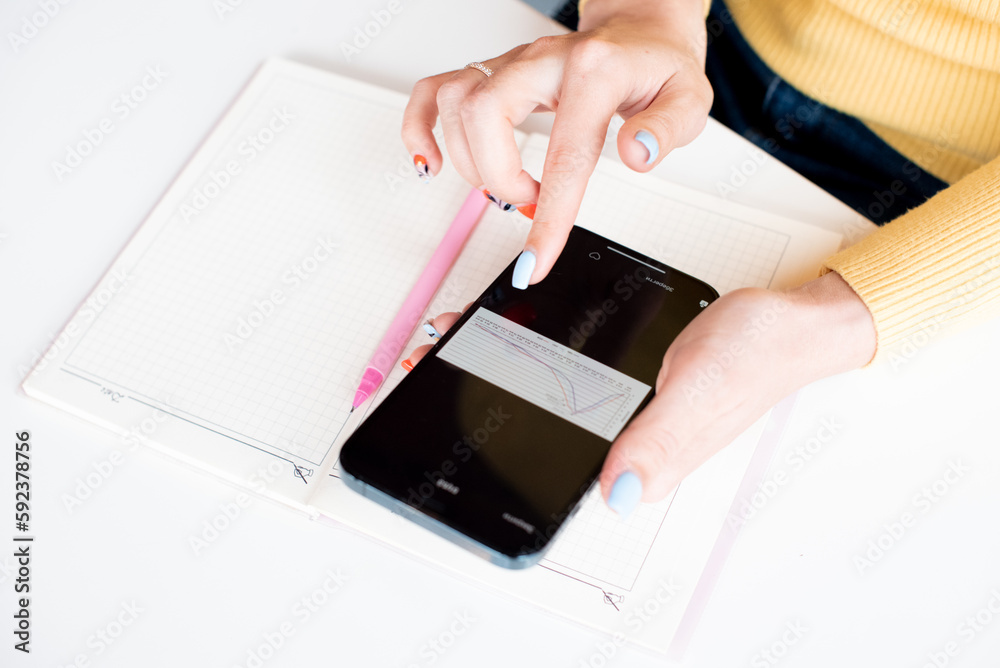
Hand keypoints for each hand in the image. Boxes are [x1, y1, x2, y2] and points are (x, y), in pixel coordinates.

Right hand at [401, 0, 711, 287]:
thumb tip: (638, 154)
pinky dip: (420, 128)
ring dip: (470, 162)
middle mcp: (543, 60)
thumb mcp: (689, 98)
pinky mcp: (493, 71)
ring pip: (457, 102)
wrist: (640, 32)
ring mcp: (513, 64)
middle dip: (499, 178)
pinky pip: (434, 89)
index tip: (536, 261)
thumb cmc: (657, 67)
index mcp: (594, 71)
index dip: (550, 215)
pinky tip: (432, 163)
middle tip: (528, 205)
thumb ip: (667, 128)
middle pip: (485, 113)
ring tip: (506, 188)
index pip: (564, 151)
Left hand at [403, 272, 875, 517]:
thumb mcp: (701, 388)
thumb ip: (660, 441)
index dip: (493, 442)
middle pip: (540, 436)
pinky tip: (517, 340)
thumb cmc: (756, 353)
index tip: (443, 400)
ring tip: (454, 343)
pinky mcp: (636, 397)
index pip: (554, 470)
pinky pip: (574, 386)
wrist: (791, 324)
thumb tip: (617, 496)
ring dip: (502, 378)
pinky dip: (537, 363)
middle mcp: (628, 448)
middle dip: (479, 400)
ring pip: (551, 408)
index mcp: (641, 462)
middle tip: (432, 357)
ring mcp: (630, 423)